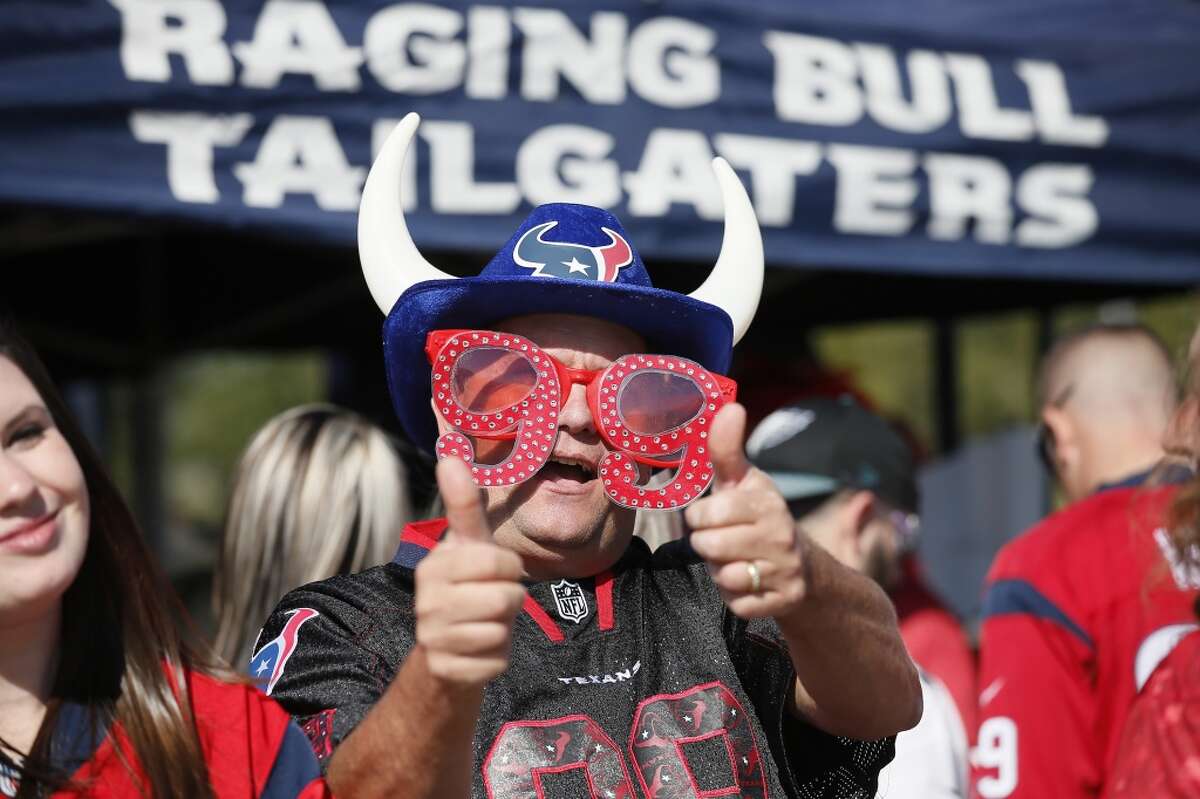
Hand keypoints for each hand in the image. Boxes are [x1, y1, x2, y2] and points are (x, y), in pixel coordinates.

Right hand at [414, 458, 526, 683]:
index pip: (499, 561)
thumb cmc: (467, 587)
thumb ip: (463, 503)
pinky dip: (496, 658)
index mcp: (435, 565)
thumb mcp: (469, 545)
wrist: (445, 651)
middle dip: (510, 600)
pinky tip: (478, 650)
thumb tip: (450, 453)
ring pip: (503, 630)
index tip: (492, 569)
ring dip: (504, 630)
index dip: (508, 568)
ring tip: (484, 624)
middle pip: (507, 598)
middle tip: (491, 601)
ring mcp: (433, 637)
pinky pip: (496, 661)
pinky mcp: (446, 669)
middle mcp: (427, 600)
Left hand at [684, 403, 809, 619]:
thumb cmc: (760, 517)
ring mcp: (785, 571)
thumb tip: (730, 406)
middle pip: (709, 547)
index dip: (700, 518)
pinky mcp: (782, 602)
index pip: (705, 514)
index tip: (713, 516)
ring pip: (723, 577)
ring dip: (720, 572)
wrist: (805, 567)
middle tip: (723, 540)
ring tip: (735, 559)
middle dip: (707, 546)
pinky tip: (748, 582)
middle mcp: (781, 536)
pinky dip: (734, 596)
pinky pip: (737, 604)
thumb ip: (727, 449)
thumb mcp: (744, 482)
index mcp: (767, 502)